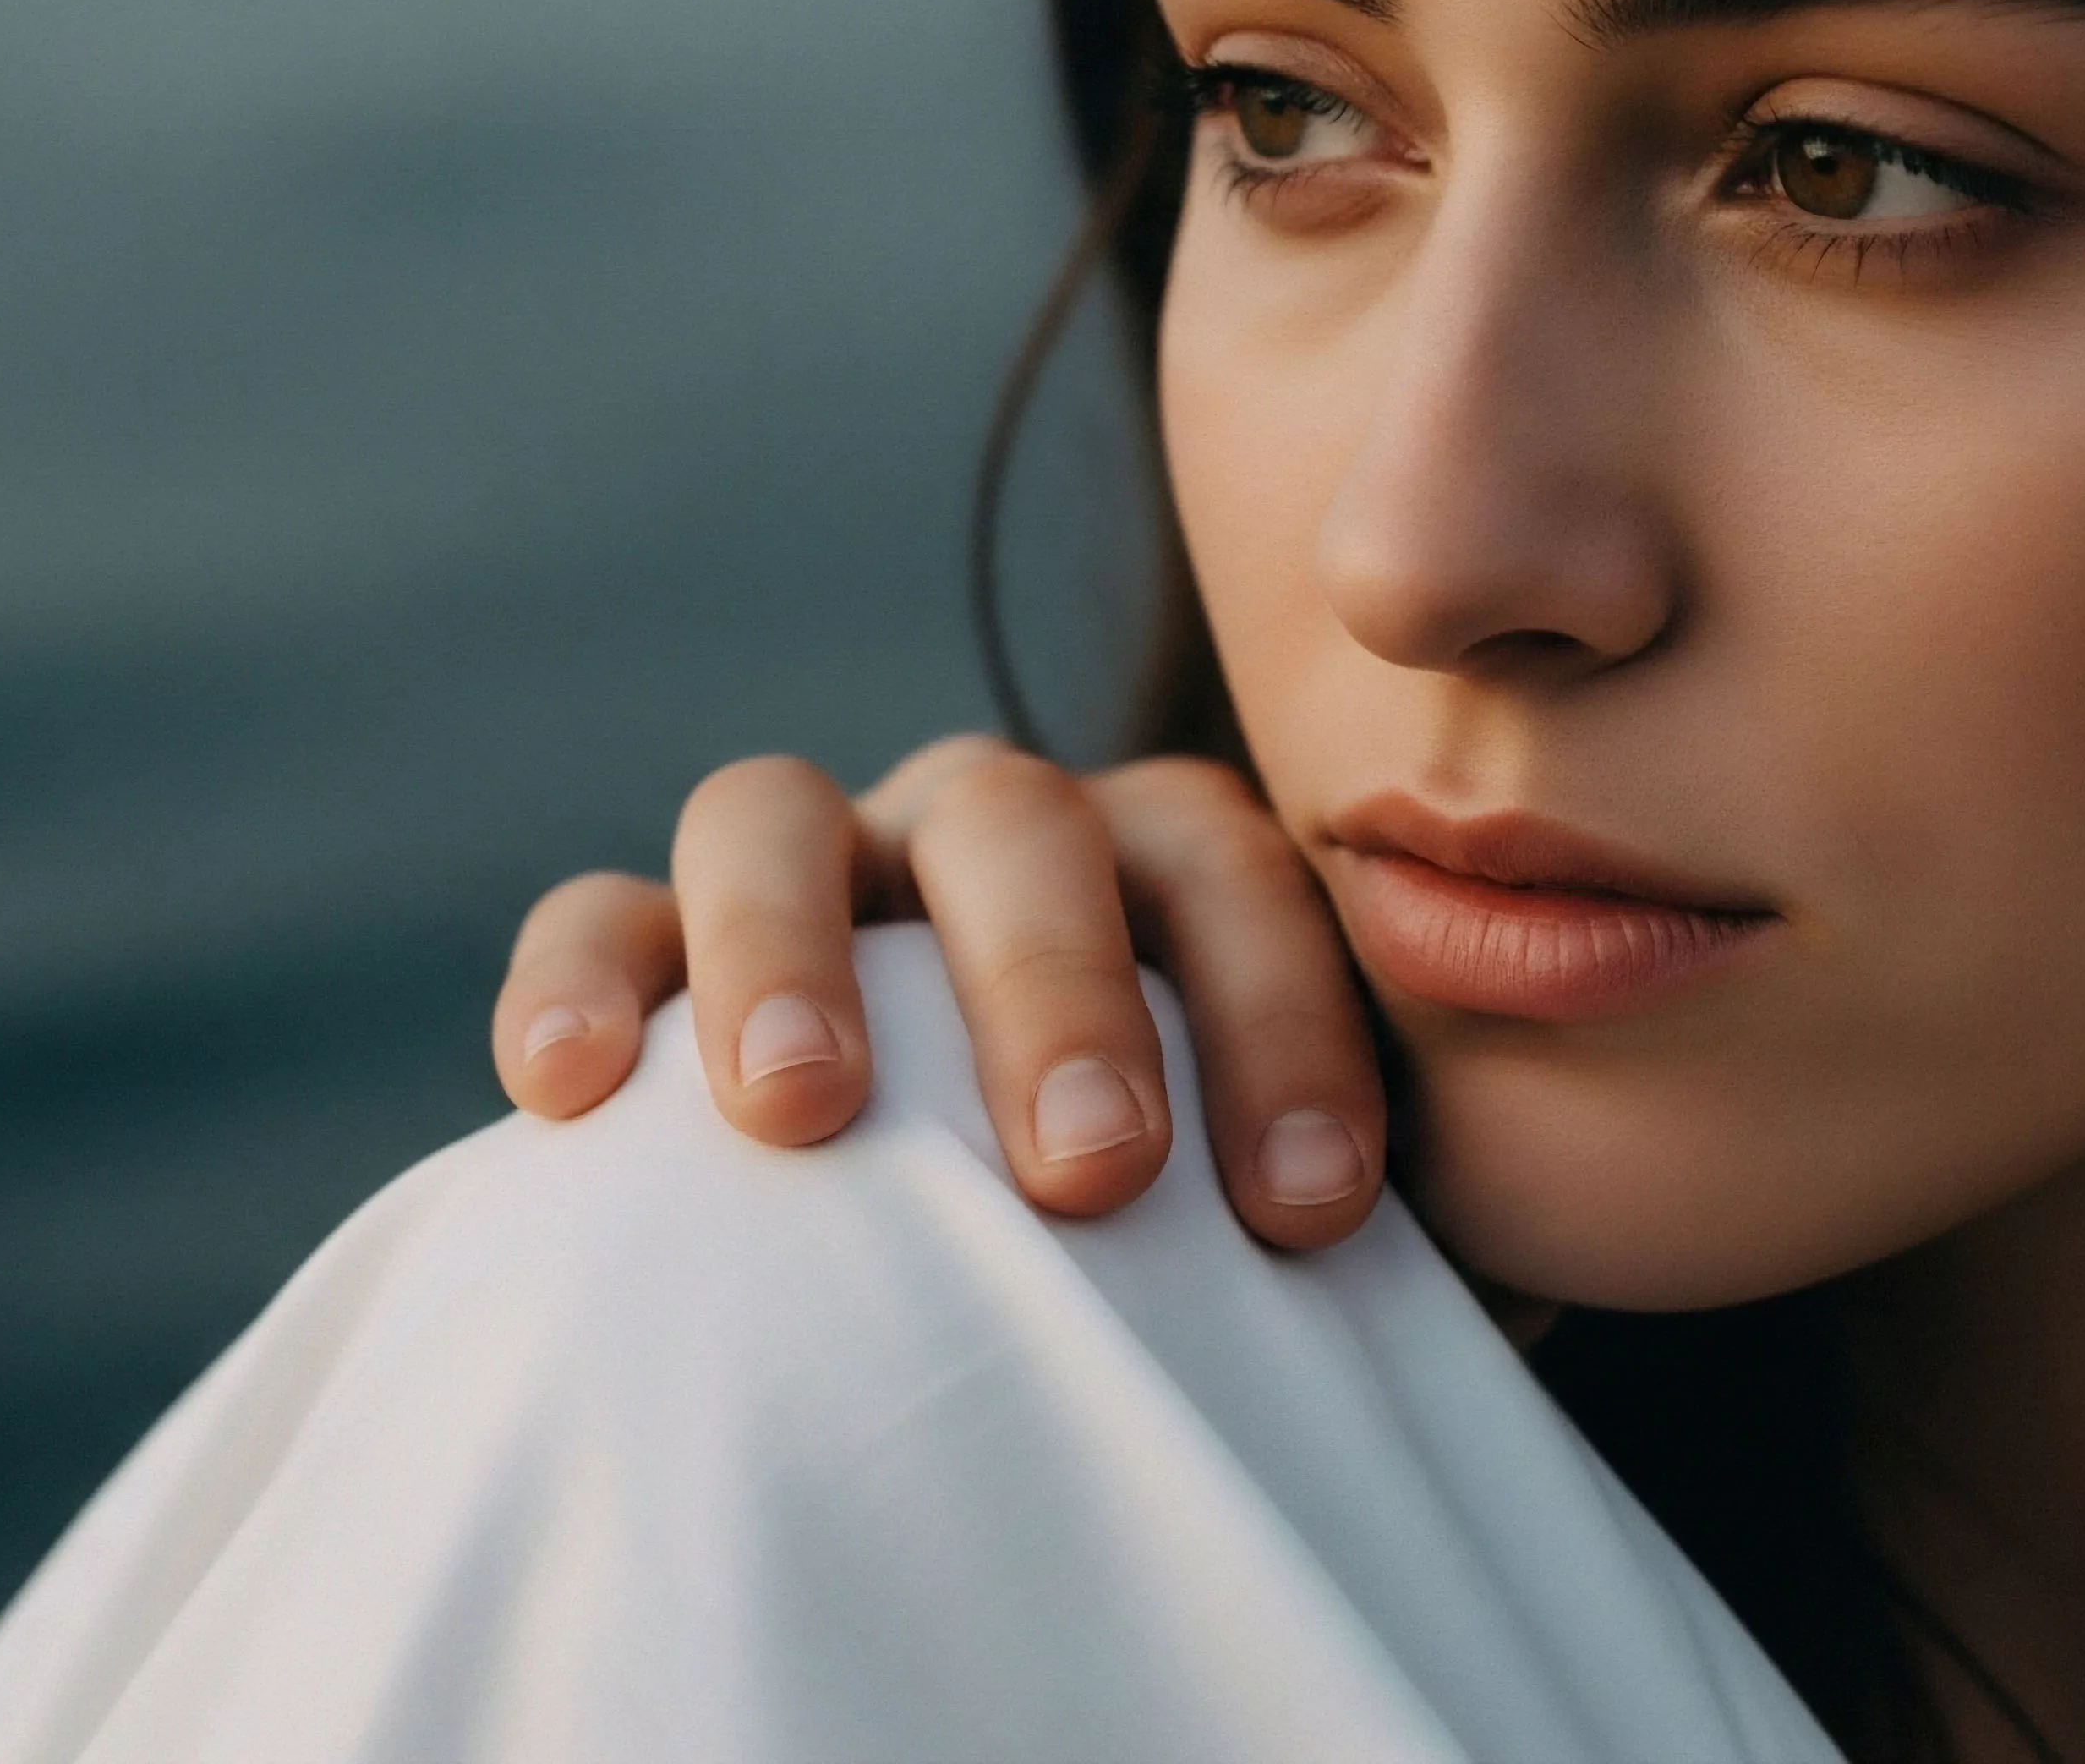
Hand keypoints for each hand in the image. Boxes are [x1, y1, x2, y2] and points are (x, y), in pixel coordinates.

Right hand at [488, 736, 1388, 1250]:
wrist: (1041, 1197)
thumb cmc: (1187, 1219)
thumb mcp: (1295, 1193)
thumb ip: (1388, 1195)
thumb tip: (1518, 1267)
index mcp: (1161, 857)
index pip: (1231, 873)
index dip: (1284, 1026)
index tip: (1313, 1213)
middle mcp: (986, 829)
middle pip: (1018, 825)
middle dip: (1062, 988)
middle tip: (1093, 1168)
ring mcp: (818, 864)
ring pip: (777, 817)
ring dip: (792, 949)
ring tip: (805, 1108)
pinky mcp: (655, 933)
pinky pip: (597, 912)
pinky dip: (579, 978)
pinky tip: (566, 1092)